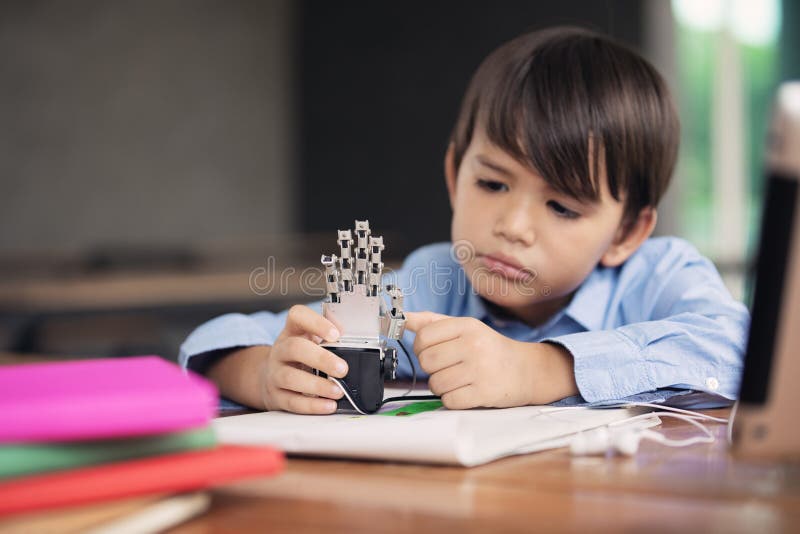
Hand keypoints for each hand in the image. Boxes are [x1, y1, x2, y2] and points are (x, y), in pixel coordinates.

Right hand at [260, 305, 349, 413]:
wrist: (271, 378)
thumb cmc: (300, 357)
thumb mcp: (312, 339)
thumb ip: (331, 332)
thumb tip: (347, 332)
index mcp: (292, 331)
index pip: (297, 316)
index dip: (316, 323)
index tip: (335, 335)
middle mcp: (280, 350)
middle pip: (295, 348)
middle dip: (321, 359)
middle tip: (343, 369)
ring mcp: (275, 373)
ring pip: (290, 378)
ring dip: (317, 385)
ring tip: (337, 391)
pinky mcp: (276, 396)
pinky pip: (292, 402)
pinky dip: (312, 406)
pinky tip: (328, 405)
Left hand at [405, 311, 577, 408]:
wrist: (526, 370)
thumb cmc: (488, 348)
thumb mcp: (464, 328)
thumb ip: (431, 322)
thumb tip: (400, 318)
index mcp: (467, 326)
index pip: (423, 337)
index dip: (421, 348)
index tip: (432, 350)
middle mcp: (474, 345)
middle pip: (427, 361)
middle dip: (432, 368)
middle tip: (449, 366)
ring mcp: (480, 369)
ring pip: (436, 383)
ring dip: (442, 386)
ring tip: (459, 379)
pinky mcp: (484, 393)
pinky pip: (449, 401)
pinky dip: (453, 399)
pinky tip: (466, 391)